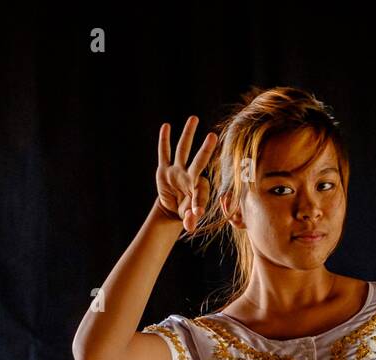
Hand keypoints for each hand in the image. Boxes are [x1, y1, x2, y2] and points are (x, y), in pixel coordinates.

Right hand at [156, 116, 217, 232]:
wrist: (173, 208)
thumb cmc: (186, 212)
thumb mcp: (188, 218)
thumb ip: (190, 220)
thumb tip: (191, 225)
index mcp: (198, 188)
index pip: (200, 192)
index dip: (198, 203)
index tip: (198, 212)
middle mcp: (189, 175)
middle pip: (199, 160)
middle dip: (205, 150)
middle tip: (212, 137)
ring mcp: (177, 170)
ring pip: (183, 149)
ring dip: (188, 134)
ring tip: (194, 118)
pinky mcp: (164, 169)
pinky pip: (164, 152)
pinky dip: (163, 140)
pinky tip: (166, 126)